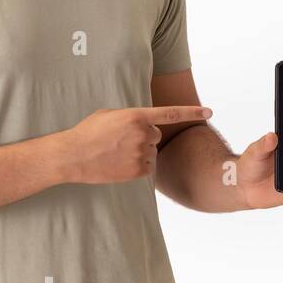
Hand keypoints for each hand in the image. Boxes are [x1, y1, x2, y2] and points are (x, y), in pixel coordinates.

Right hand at [63, 105, 213, 184]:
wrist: (73, 156)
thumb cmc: (87, 133)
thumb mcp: (108, 115)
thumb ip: (131, 117)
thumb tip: (144, 123)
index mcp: (135, 116)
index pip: (170, 114)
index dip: (192, 112)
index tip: (209, 112)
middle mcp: (142, 134)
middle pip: (156, 135)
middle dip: (144, 137)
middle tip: (122, 140)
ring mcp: (141, 153)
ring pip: (151, 152)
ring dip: (140, 152)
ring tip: (116, 153)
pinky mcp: (138, 171)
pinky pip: (148, 167)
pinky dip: (138, 166)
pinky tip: (119, 164)